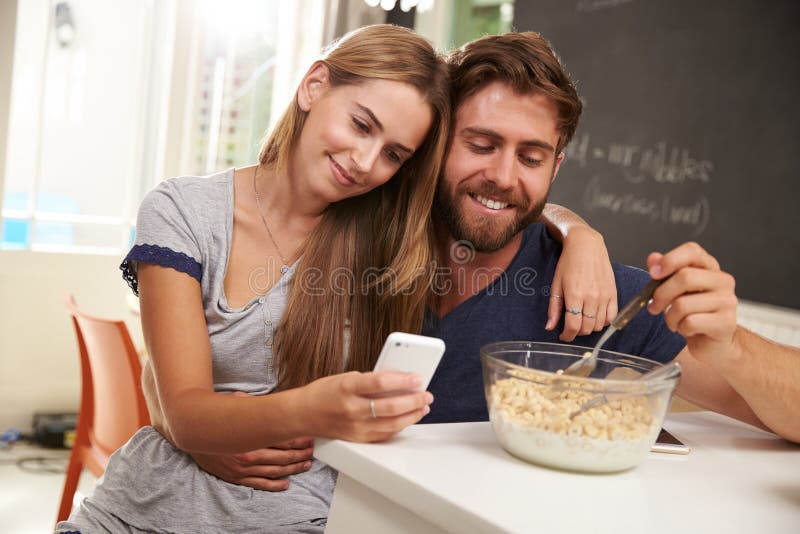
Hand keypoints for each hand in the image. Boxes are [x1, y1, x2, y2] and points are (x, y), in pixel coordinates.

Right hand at [186, 391, 312, 490]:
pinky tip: (285, 483)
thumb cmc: (216, 418)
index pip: (280, 439)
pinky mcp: (236, 477)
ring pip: (273, 472)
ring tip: (305, 464)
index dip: (298, 439)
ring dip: (292, 468)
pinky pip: (258, 484)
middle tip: (312, 450)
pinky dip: (273, 485)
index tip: (310, 436)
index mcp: (249, 437)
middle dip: (299, 454)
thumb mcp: (235, 405)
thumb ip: (254, 405)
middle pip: (281, 457)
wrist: (192, 434)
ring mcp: (241, 469)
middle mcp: (246, 455)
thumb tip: (274, 403)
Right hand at [301, 371, 432, 442]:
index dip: (403, 380)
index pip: (380, 382)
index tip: (417, 378)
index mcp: (347, 387)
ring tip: (423, 407)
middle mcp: (351, 408)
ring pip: (391, 424)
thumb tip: (399, 380)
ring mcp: (354, 427)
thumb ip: (371, 379)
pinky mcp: (357, 439)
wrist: (303, 413)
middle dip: (414, 400)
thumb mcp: (346, 377)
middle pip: (390, 406)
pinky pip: (384, 434)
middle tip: (426, 394)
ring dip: (412, 415)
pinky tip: (408, 419)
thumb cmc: (324, 392)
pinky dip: (400, 426)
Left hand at [547, 227, 617, 340]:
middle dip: (577, 332)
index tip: (563, 336)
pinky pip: (612, 317)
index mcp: (575, 295)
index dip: (567, 336)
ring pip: (598, 325)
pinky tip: (595, 316)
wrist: (586, 245)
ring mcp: (604, 296)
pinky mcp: (613, 293)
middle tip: (571, 326)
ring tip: (582, 319)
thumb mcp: (556, 284)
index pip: (573, 326)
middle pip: (586, 328)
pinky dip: (604, 322)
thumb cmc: (569, 262)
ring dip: (589, 327)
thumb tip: (550, 327)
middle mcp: (591, 297)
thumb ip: (554, 308)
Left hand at [646, 242, 737, 365]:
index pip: (692, 251)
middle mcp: (722, 281)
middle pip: (684, 277)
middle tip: (655, 306)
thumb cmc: (694, 313)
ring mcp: (727, 301)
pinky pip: (690, 322)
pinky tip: (687, 329)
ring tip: (674, 321)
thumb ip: (665, 273)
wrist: (713, 342)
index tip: (654, 273)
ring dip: (670, 317)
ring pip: (682, 304)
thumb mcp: (676, 291)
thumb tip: (654, 258)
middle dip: (661, 294)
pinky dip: (681, 328)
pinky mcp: (726, 322)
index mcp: (709, 268)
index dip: (670, 259)